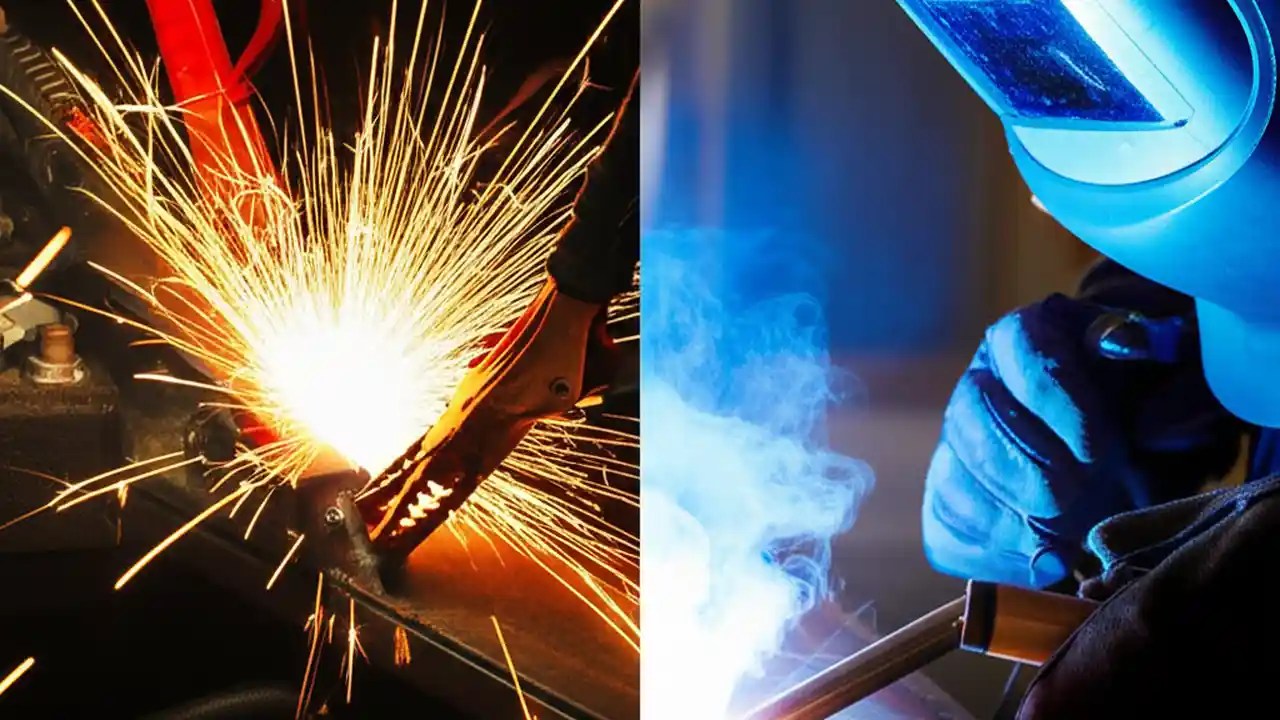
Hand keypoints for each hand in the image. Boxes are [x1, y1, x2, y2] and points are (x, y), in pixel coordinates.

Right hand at [921, 262, 1243, 586]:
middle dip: (1024, 465)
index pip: (1020, 345)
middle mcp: (982, 382)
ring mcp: (958, 444)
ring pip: (954, 473)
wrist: (1132, 474)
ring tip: (1063, 539)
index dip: (1051, 395)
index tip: (1096, 447)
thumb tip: (1123, 347)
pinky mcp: (950, 499)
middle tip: (1075, 497)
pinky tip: (1042, 562)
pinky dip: (992, 551)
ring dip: (1008, 513)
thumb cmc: (1153, 419)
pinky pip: (947, 526)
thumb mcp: (1173, 386)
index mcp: (1032, 337)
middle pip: (973, 412)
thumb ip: (1157, 361)